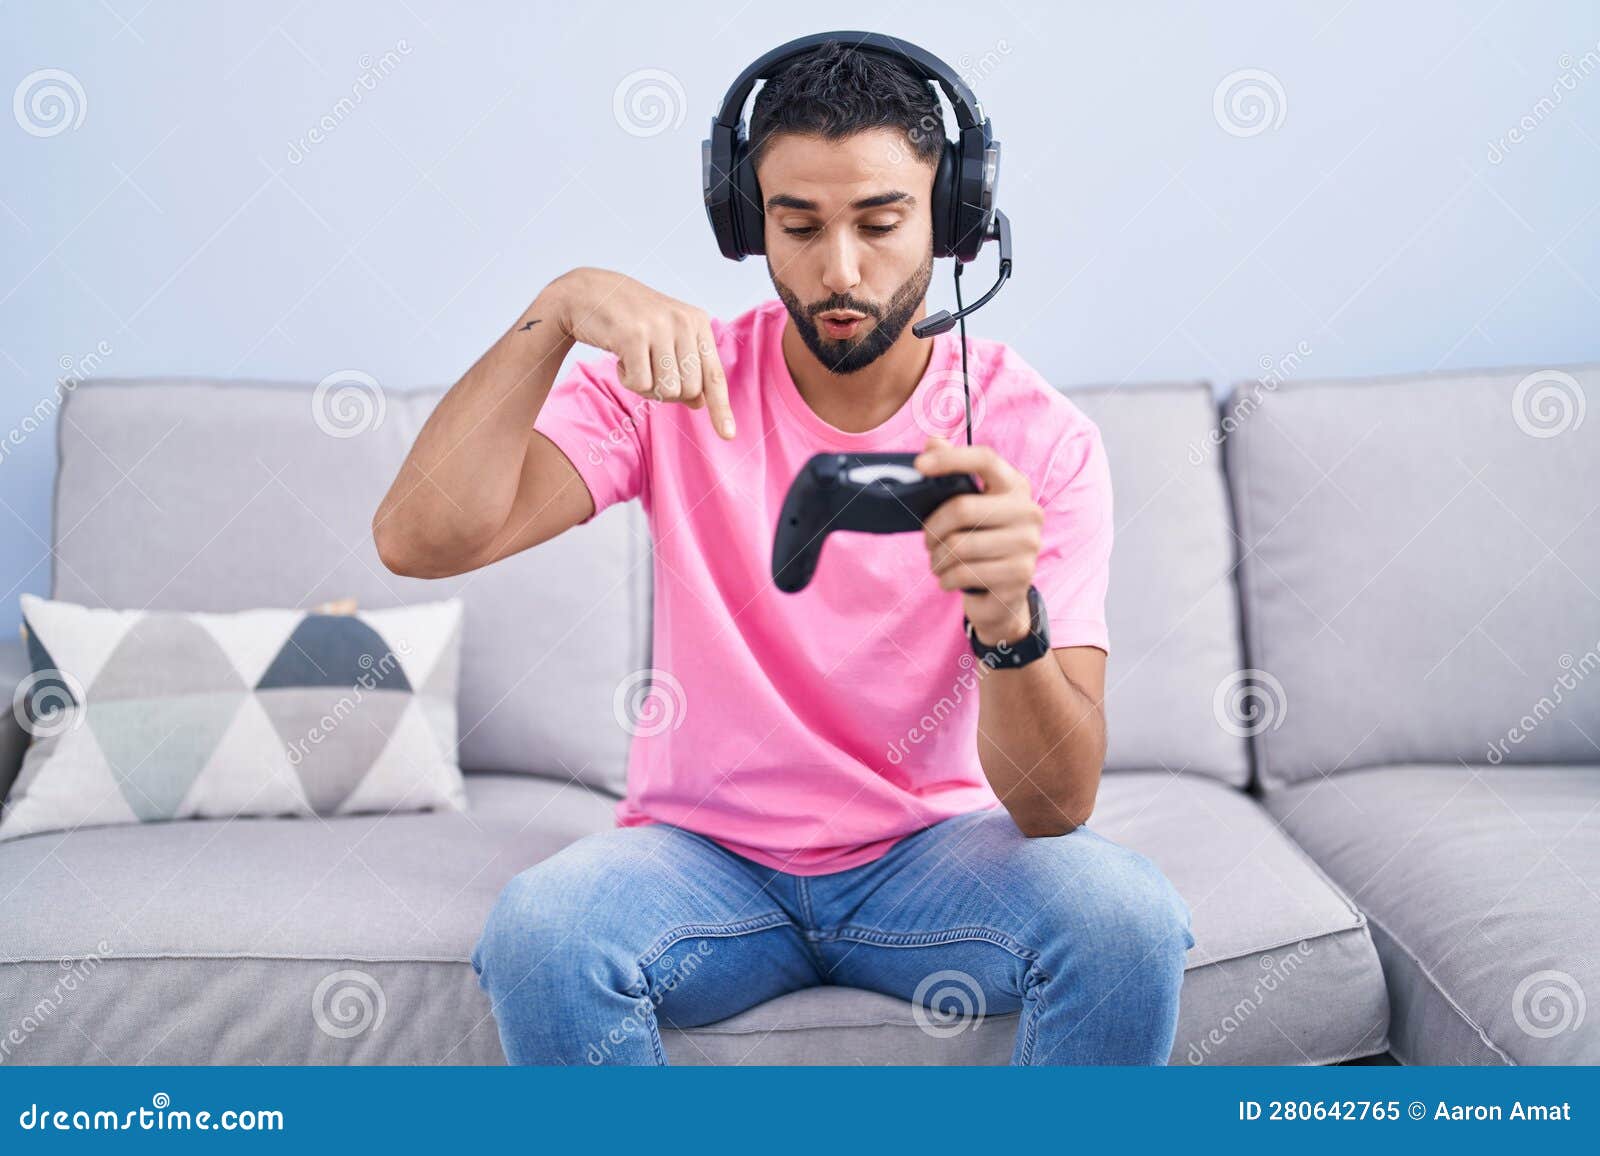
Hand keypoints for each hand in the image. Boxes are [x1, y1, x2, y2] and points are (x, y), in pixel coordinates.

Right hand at [542, 267, 735, 438]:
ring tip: (634, 361)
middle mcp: (683, 322)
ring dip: (646, 386)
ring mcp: (659, 327)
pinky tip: (621, 358)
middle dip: (666, 391)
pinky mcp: (634, 335)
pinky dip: (627, 380)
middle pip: (689, 390)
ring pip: (666, 390)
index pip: (714, 375)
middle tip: (648, 369)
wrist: (589, 293)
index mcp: (698, 322)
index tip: (728, 435)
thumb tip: (700, 402)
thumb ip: (686, 367)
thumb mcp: (666, 337)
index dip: (721, 408)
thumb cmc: (630, 320)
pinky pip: (640, 385)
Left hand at [915, 436, 1041, 645]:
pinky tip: (948, 578)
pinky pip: (964, 573)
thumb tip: (933, 440)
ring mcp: (1028, 544)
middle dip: (932, 528)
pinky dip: (946, 578)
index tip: (919, 466)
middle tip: (927, 540)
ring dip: (937, 558)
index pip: (985, 459)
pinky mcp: (1020, 575)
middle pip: (962, 508)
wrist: (1004, 593)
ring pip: (959, 546)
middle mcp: (1028, 511)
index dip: (950, 458)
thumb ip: (953, 473)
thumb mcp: (968, 506)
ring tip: (938, 562)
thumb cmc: (980, 540)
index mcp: (1015, 485)